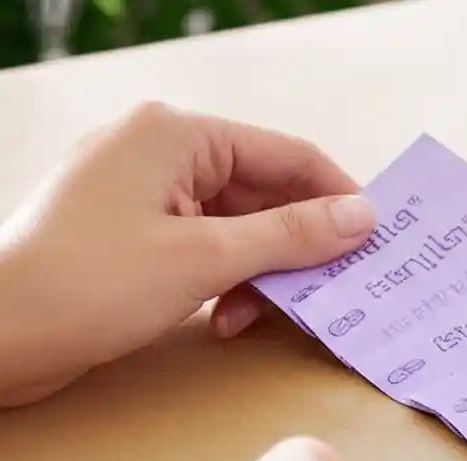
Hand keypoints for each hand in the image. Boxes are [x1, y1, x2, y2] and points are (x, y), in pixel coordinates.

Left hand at [0, 102, 375, 406]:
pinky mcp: (127, 234)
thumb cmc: (88, 284)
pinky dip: (224, 282)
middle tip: (333, 289)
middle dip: (296, 245)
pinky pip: (202, 246)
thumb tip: (364, 217)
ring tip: (261, 316)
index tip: (377, 241)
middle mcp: (159, 151)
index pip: (287, 155)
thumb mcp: (207, 259)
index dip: (339, 197)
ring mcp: (140, 193)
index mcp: (177, 134)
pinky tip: (224, 319)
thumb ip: (292, 235)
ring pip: (235, 226)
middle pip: (263, 193)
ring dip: (259, 273)